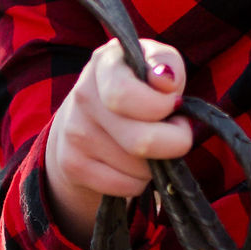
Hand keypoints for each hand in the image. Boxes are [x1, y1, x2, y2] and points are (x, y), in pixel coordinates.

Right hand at [44, 36, 192, 242]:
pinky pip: (126, 187)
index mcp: (105, 62)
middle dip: (174, 142)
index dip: (160, 106)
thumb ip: (167, 64)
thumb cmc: (136, 85)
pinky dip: (140, 181)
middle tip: (178, 131)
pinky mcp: (73, 166)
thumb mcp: (154, 62)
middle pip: (141, 141)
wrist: (85, 117)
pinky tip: (133, 162)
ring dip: (157, 163)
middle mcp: (83, 96)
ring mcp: (74, 134)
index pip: (124, 94)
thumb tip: (166, 81)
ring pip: (138, 169)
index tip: (175, 104)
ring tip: (150, 143)